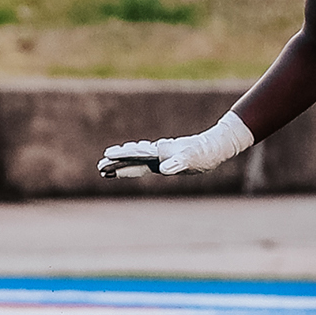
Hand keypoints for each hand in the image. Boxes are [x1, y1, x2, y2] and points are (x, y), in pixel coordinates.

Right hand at [99, 113, 252, 179]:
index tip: (106, 158)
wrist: (216, 145)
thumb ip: (178, 163)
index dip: (121, 157)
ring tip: (107, 165)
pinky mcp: (164, 160)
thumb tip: (164, 169)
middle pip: (131, 157)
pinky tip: (128, 167)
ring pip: (135, 159)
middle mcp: (157, 153)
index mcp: (159, 152)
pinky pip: (143, 163)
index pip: (135, 155)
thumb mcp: (192, 159)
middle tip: (99, 166)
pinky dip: (132, 164)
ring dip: (121, 162)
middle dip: (115, 161)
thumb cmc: (205, 153)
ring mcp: (160, 156)